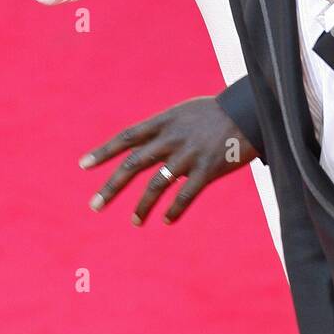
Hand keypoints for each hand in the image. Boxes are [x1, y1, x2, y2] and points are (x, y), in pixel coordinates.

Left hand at [79, 96, 257, 224]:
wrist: (250, 112)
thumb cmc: (216, 113)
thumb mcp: (184, 113)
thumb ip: (163, 130)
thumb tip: (141, 146)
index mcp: (164, 122)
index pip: (127, 138)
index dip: (104, 152)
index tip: (83, 166)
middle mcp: (172, 138)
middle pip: (134, 164)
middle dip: (112, 187)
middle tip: (94, 205)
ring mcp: (189, 154)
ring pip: (157, 184)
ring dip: (142, 206)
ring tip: (135, 221)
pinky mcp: (209, 169)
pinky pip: (186, 194)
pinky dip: (174, 210)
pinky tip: (165, 220)